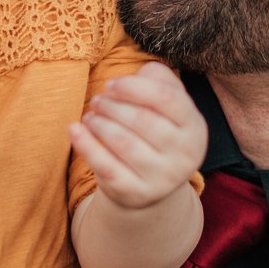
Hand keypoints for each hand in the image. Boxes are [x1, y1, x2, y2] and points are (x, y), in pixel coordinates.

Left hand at [70, 62, 207, 210]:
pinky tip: (74, 129)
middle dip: (112, 106)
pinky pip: (105, 166)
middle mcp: (184, 156)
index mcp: (194, 128)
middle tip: (97, 100)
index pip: (167, 98)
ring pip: (122, 142)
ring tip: (90, 116)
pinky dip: (85, 144)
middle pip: (142, 120)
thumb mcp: (165, 102)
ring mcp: (162, 179)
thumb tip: (142, 73)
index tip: (111, 84)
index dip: (134, 86)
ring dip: (98, 122)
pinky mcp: (136, 194)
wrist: (150, 182)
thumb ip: (158, 79)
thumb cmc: (155, 129)